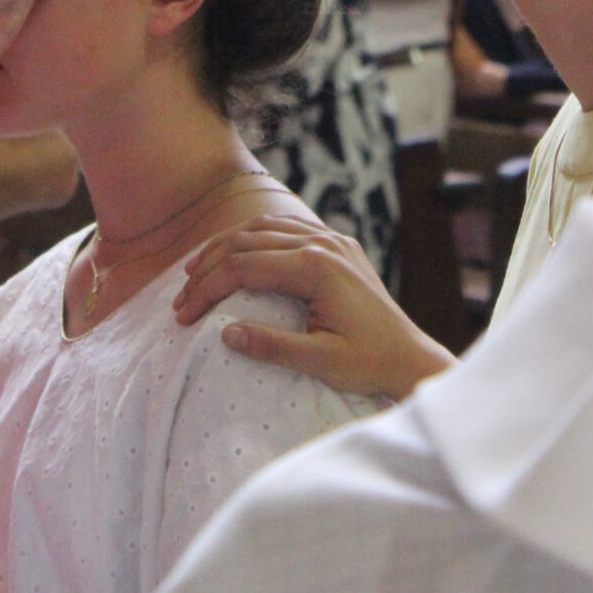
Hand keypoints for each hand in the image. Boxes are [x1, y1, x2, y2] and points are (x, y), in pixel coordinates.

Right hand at [171, 214, 453, 400]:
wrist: (411, 356)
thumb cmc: (369, 363)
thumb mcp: (320, 361)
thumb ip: (272, 346)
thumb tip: (224, 334)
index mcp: (315, 268)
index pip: (243, 267)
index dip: (207, 288)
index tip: (184, 314)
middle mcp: (321, 243)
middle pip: (247, 242)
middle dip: (209, 268)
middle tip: (181, 297)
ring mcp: (330, 240)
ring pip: (263, 229)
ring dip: (226, 247)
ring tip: (196, 271)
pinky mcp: (336, 245)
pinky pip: (285, 229)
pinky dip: (253, 237)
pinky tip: (236, 250)